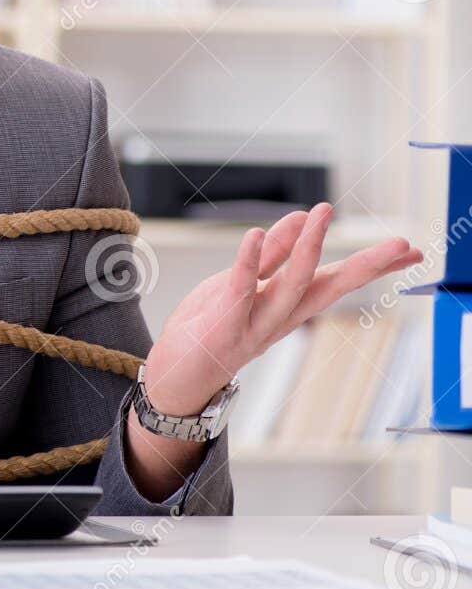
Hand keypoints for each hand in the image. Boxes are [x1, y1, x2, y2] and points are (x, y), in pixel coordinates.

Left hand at [144, 203, 424, 414]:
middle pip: (330, 287)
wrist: (177, 376)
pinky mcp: (223, 324)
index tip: (411, 250)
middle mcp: (281, 316)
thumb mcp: (248, 283)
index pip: (338, 280)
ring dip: (306, 248)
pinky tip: (256, 235)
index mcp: (290, 306)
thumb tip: (300, 218)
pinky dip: (247, 261)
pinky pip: (238, 289)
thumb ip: (273, 254)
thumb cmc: (214, 325)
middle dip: (366, 266)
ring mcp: (255, 323)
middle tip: (401, 245)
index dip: (374, 265)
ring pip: (290, 286)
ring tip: (319, 213)